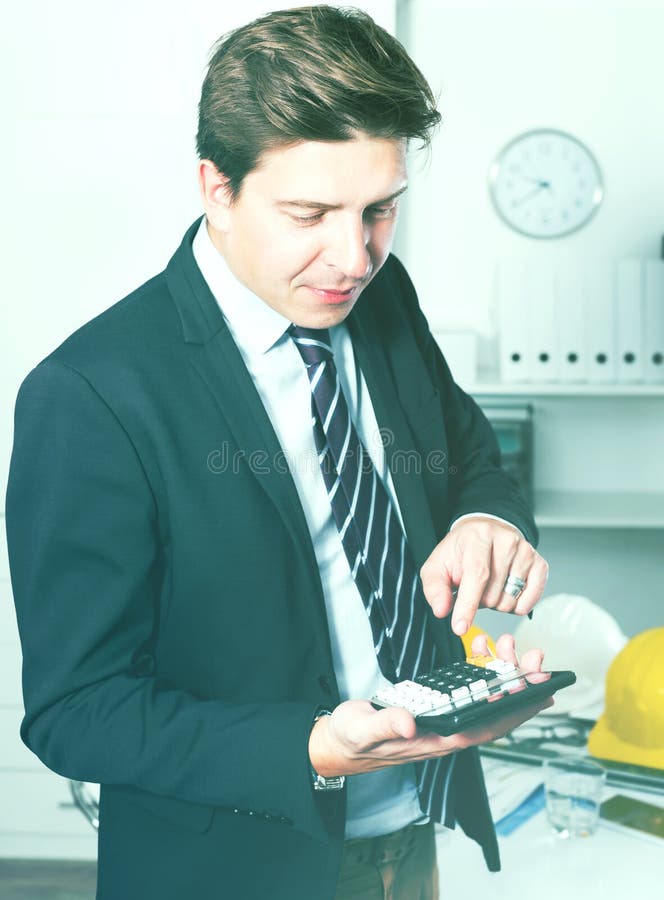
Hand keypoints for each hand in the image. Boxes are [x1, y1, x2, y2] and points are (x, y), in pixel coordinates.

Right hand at [309, 634, 551, 777]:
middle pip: (491, 709)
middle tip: (535, 658)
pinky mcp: (431, 705)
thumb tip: (411, 722)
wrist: (337, 741)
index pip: (485, 727)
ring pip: (481, 696)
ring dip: (500, 673)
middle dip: (518, 685)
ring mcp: (440, 718)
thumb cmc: (352, 740)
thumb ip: (388, 725)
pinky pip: (462, 688)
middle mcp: (445, 730)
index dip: (516, 712)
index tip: (541, 694)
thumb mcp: (365, 731)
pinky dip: (476, 669)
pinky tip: (481, 650)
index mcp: (437, 741)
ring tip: (511, 647)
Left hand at [419, 516, 548, 635]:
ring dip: (495, 604)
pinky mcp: (540, 565)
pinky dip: (515, 606)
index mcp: (478, 536)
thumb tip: (441, 609)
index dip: (467, 605)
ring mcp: (526, 552)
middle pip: (492, 594)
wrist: (484, 534)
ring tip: (489, 586)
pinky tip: (505, 591)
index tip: (460, 627)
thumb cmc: (461, 552)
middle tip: (474, 587)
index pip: (476, 575)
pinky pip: (528, 602)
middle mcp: (506, 540)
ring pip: (509, 601)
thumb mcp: (437, 566)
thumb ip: (435, 589)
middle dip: (479, 602)